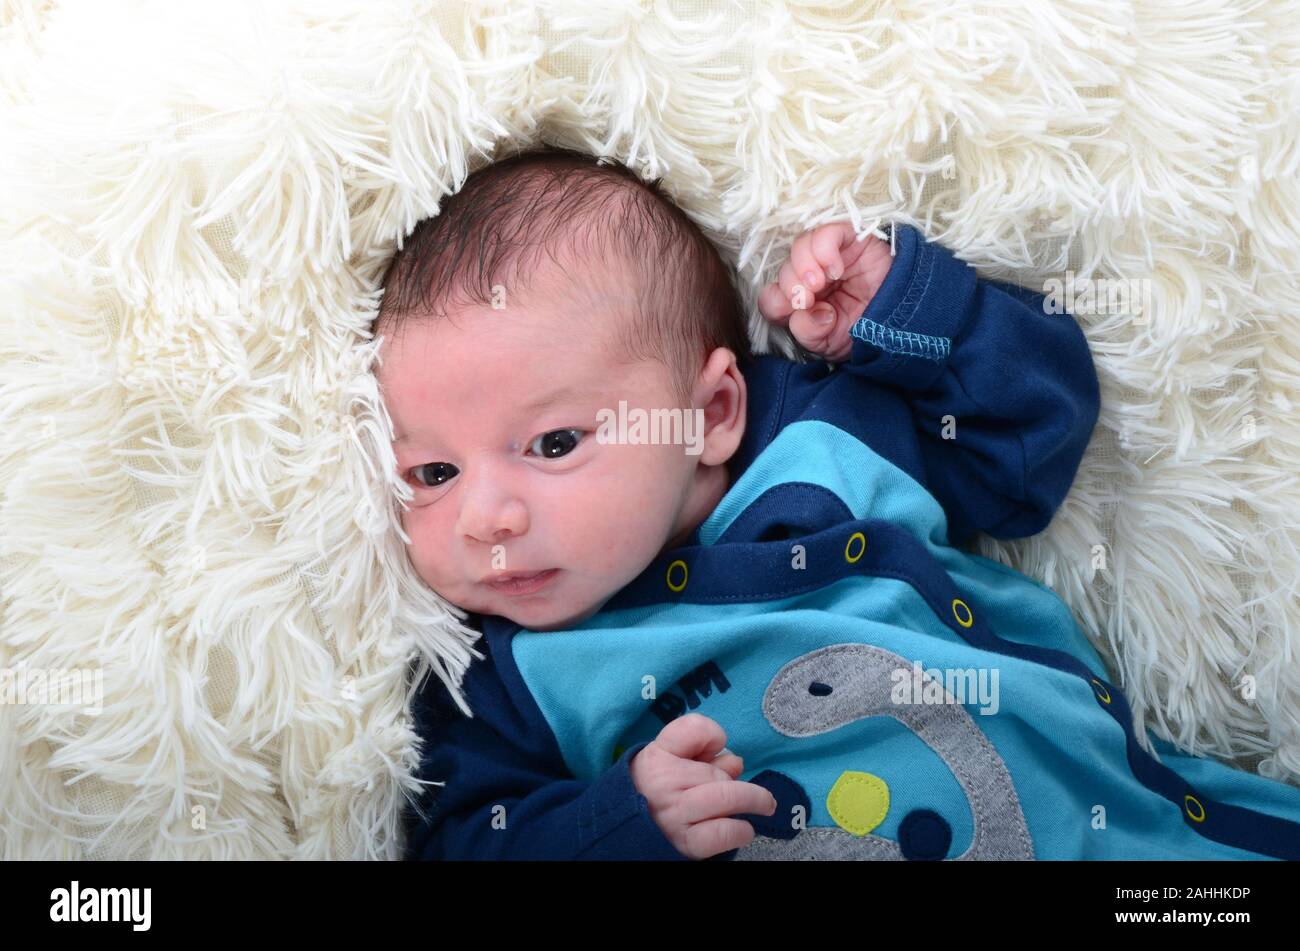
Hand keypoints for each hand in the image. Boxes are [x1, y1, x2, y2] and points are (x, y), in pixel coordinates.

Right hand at [629, 713, 775, 859]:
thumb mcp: (670, 760)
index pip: (692, 730)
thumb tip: (736, 763)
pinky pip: (723, 833)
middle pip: (719, 772)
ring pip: (728, 798)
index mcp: (659, 756)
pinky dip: (740, 830)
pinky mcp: (685, 843)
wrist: (628, 829)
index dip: (711, 734)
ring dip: (754, 801)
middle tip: (748, 790)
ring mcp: (675, 814)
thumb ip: (701, 753)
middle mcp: (664, 782)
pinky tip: (743, 828)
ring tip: (764, 805)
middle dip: (736, 780)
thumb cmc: (657, 789)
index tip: (717, 743)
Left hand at [757, 221, 894, 362]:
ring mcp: (831, 257)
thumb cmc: (868, 332)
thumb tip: (801, 314)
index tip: (797, 312)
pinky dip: (824, 249)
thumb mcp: (832, 343)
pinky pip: (826, 233)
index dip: (778, 303)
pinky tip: (835, 269)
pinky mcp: (850, 240)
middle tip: (809, 299)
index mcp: (804, 303)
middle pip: (785, 270)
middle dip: (791, 286)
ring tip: (819, 283)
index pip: (773, 297)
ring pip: (800, 247)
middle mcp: (813, 277)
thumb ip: (809, 332)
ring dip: (803, 266)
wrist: (907, 323)